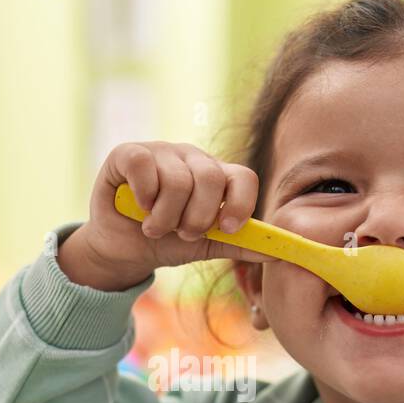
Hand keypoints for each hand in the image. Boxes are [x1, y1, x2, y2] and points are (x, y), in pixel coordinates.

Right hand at [59, 141, 275, 290]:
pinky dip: (144, 195)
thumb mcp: (207, 245)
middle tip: (182, 233)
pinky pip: (144, 165)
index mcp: (217, 176)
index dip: (240, 204)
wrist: (124, 249)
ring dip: (165, 217)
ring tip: (155, 228)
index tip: (227, 229)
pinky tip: (139, 207)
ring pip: (176, 179)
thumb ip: (241, 244)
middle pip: (210, 178)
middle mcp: (192, 158)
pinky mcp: (128, 152)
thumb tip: (279, 250)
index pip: (243, 177)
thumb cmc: (168, 241)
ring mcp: (161, 151)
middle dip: (197, 217)